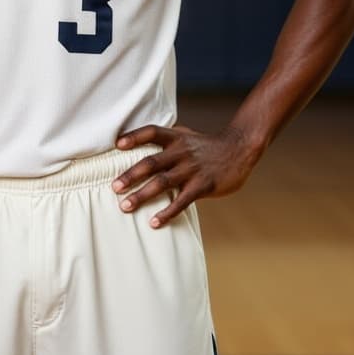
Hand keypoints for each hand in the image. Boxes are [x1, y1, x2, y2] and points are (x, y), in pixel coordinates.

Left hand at [112, 124, 261, 227]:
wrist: (239, 149)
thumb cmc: (205, 145)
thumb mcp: (185, 135)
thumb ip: (164, 140)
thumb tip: (136, 143)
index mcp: (175, 137)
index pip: (151, 132)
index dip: (134, 137)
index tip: (117, 144)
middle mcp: (181, 151)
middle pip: (151, 162)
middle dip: (131, 175)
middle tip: (114, 187)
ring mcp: (192, 169)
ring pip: (162, 183)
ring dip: (142, 195)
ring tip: (125, 206)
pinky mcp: (203, 185)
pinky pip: (182, 201)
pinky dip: (167, 212)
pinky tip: (154, 222)